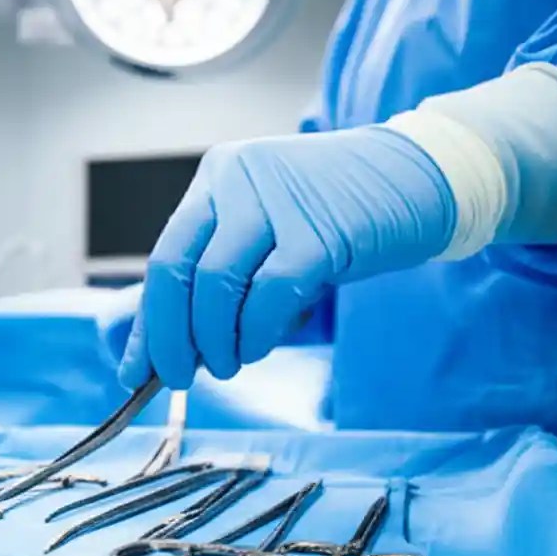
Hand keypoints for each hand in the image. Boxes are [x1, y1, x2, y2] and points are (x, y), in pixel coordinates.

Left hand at [118, 127, 455, 389]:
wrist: (421, 178)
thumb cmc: (340, 215)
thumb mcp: (268, 231)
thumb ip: (220, 274)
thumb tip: (163, 345)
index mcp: (218, 177)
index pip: (165, 255)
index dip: (147, 321)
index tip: (135, 369)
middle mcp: (238, 179)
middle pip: (177, 270)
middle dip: (170, 337)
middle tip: (179, 378)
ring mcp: (278, 201)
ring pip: (216, 286)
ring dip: (215, 340)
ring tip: (229, 364)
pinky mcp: (319, 232)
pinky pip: (269, 296)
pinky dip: (257, 334)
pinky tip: (260, 347)